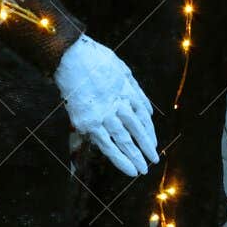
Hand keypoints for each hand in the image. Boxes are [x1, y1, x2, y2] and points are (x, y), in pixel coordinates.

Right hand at [54, 35, 158, 176]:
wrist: (72, 57)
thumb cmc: (93, 59)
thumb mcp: (122, 68)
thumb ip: (135, 89)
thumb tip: (148, 109)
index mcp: (129, 90)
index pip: (143, 114)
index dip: (149, 130)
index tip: (154, 141)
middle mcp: (120, 104)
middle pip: (137, 129)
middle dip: (146, 146)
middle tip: (153, 160)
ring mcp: (106, 114)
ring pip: (125, 140)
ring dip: (136, 156)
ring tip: (144, 169)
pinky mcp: (90, 123)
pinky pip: (108, 145)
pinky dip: (120, 159)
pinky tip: (129, 169)